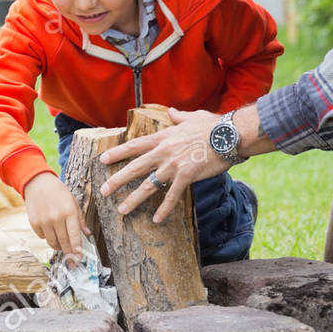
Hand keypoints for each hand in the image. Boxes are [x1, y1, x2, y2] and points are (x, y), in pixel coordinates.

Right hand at [22, 171, 85, 260]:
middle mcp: (56, 217)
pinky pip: (43, 237)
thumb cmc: (58, 191)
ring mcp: (44, 221)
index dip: (77, 249)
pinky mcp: (34, 223)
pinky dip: (48, 237)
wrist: (37, 182)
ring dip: (59, 247)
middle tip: (72, 262)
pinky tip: (50, 231)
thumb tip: (87, 234)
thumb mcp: (73, 201)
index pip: (74, 236)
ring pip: (53, 243)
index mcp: (69, 211)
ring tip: (62, 246)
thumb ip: (80, 219)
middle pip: (64, 242)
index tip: (80, 258)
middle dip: (69, 254)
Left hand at [97, 108, 231, 222]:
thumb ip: (179, 117)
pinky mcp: (187, 176)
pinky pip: (172, 195)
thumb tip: (172, 112)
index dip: (117, 153)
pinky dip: (164, 208)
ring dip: (134, 199)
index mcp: (163, 138)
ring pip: (149, 185)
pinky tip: (157, 219)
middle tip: (103, 191)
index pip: (134, 146)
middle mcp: (164, 152)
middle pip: (135, 167)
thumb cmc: (213, 125)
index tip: (102, 160)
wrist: (230, 135)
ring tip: (122, 210)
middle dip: (117, 180)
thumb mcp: (192, 117)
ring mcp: (174, 165)